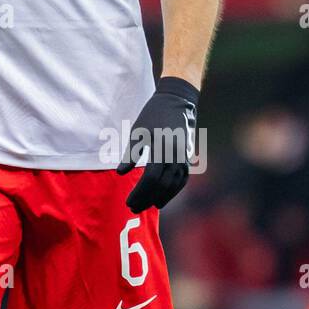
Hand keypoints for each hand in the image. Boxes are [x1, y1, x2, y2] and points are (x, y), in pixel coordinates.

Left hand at [116, 77, 198, 212]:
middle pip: (162, 184)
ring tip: (148, 206)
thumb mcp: (138, 131)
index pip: (151, 178)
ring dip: (161, 197)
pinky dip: (173, 190)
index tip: (128, 202)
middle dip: (147, 198)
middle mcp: (176, 155)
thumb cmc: (153, 115)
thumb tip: (120, 173)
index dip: (140, 193)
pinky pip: (182, 179)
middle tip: (134, 208)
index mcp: (161, 148)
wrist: (177, 101)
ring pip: (174, 184)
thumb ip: (130, 153)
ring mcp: (184, 157)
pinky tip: (163, 197)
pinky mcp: (188, 157)